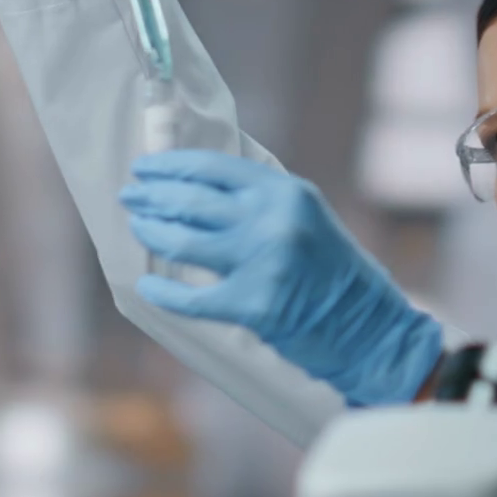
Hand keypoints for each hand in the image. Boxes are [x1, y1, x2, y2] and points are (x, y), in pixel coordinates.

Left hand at [120, 151, 443, 406]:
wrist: (367, 328)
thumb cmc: (333, 274)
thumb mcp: (305, 219)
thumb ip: (261, 201)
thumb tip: (197, 188)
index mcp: (285, 193)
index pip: (212, 169)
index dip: (170, 167)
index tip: (145, 169)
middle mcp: (272, 221)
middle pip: (191, 201)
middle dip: (152, 197)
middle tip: (129, 197)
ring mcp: (262, 263)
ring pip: (184, 240)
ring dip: (152, 233)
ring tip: (137, 228)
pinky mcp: (253, 305)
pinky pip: (192, 297)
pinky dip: (164, 291)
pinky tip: (147, 285)